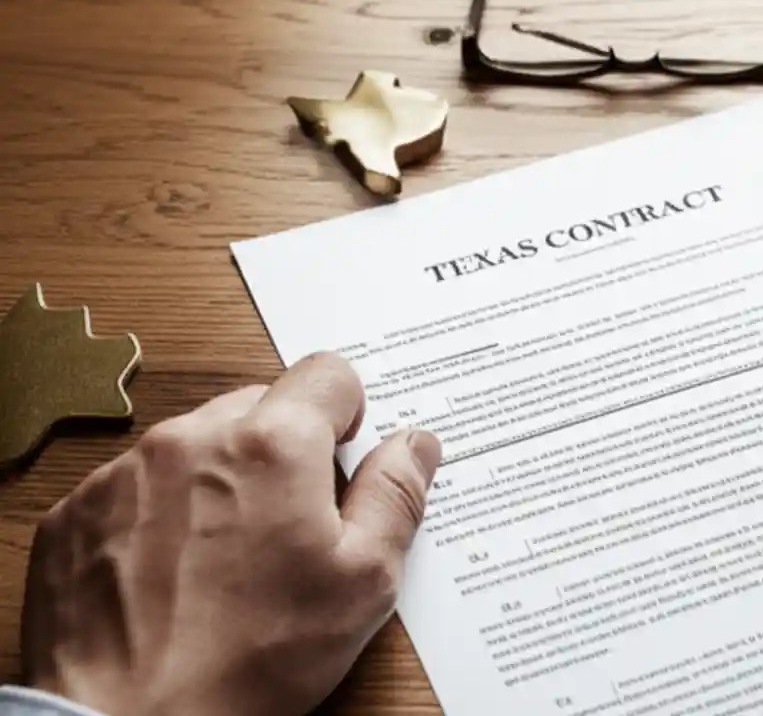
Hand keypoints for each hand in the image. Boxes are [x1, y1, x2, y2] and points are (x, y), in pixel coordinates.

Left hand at [20, 352, 439, 715]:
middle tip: (292, 526)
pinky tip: (174, 573)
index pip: (328, 374)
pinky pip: (137, 484)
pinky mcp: (78, 510)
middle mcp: (193, 438)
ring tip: (229, 558)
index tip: (342, 461)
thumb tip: (416, 442)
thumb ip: (396, 497)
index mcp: (274, 446)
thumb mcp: (362, 583)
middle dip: (283, 450)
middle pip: (260, 406)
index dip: (347, 414)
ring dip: (220, 479)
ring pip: (196, 443)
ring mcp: (126, 471)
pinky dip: (161, 513)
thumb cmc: (250, 657)